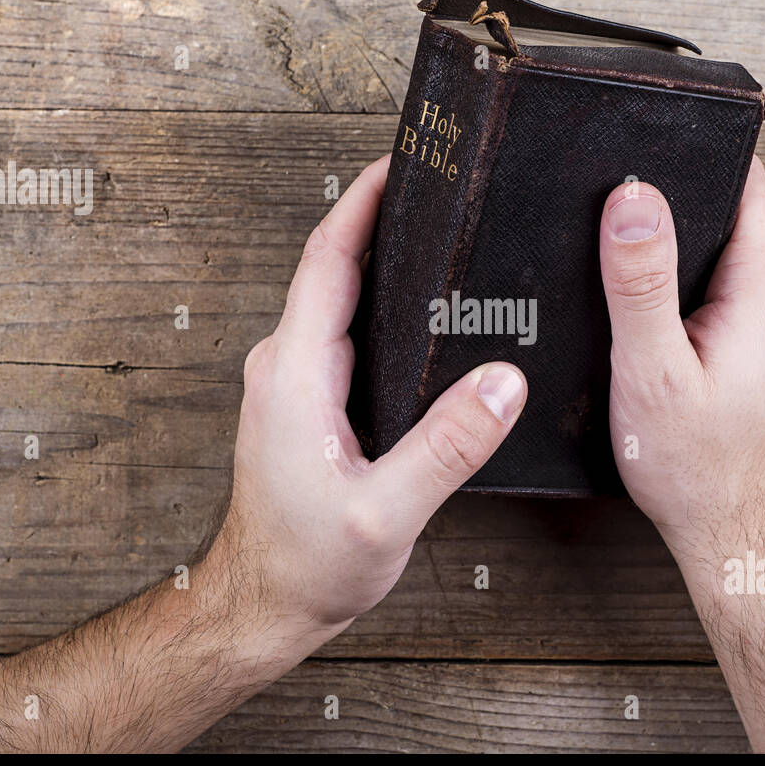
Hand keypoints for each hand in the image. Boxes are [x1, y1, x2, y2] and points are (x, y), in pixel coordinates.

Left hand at [208, 155, 527, 636]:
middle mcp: (285, 365)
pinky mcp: (304, 401)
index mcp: (295, 374)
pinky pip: (343, 330)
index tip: (399, 162)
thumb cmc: (306, 564)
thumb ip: (445, 448)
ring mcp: (292, 381)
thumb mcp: (386, 513)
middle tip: (437, 186)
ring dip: (380, 259)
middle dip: (381, 217)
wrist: (262, 603)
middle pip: (333, 266)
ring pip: (338, 297)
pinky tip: (420, 310)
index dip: (364, 203)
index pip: (328, 260)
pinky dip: (378, 302)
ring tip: (437, 234)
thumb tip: (502, 384)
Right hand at [598, 157, 764, 573]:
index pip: (745, 181)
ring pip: (727, 254)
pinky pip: (727, 290)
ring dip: (679, 254)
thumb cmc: (699, 470)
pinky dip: (689, 291)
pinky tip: (653, 321)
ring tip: (627, 272)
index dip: (691, 154)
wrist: (738, 537)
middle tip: (613, 218)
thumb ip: (641, 282)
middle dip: (673, 206)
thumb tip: (634, 197)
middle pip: (731, 214)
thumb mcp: (653, 372)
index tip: (642, 144)